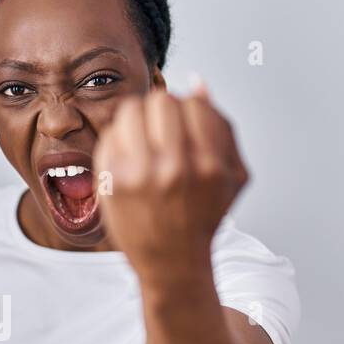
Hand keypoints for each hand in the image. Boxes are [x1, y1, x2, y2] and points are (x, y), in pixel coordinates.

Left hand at [93, 77, 248, 278]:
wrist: (172, 261)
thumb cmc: (204, 215)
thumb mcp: (233, 176)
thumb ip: (223, 128)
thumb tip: (198, 83)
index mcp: (209, 164)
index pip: (193, 102)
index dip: (189, 108)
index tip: (186, 125)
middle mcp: (174, 167)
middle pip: (160, 100)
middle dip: (162, 110)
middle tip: (163, 129)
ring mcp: (139, 174)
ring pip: (131, 110)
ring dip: (138, 119)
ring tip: (145, 139)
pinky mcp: (112, 181)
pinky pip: (111, 134)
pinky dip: (119, 140)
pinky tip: (130, 158)